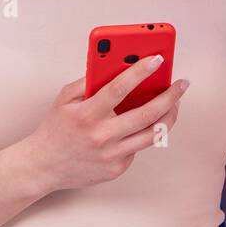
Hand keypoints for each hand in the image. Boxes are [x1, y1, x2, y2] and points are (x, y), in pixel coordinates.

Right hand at [21, 54, 188, 193]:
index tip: (158, 58)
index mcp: (87, 114)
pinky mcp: (117, 168)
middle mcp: (101, 135)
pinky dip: (143, 133)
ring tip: (176, 103)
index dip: (140, 71)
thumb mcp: (64, 99)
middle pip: (147, 114)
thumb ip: (89, 81)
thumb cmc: (56, 129)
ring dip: (169, 115)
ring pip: (152, 134)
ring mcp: (111, 154)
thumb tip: (118, 65)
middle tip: (182, 84)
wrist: (43, 166)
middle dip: (170, 96)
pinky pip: (138, 147)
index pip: (119, 88)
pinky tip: (143, 124)